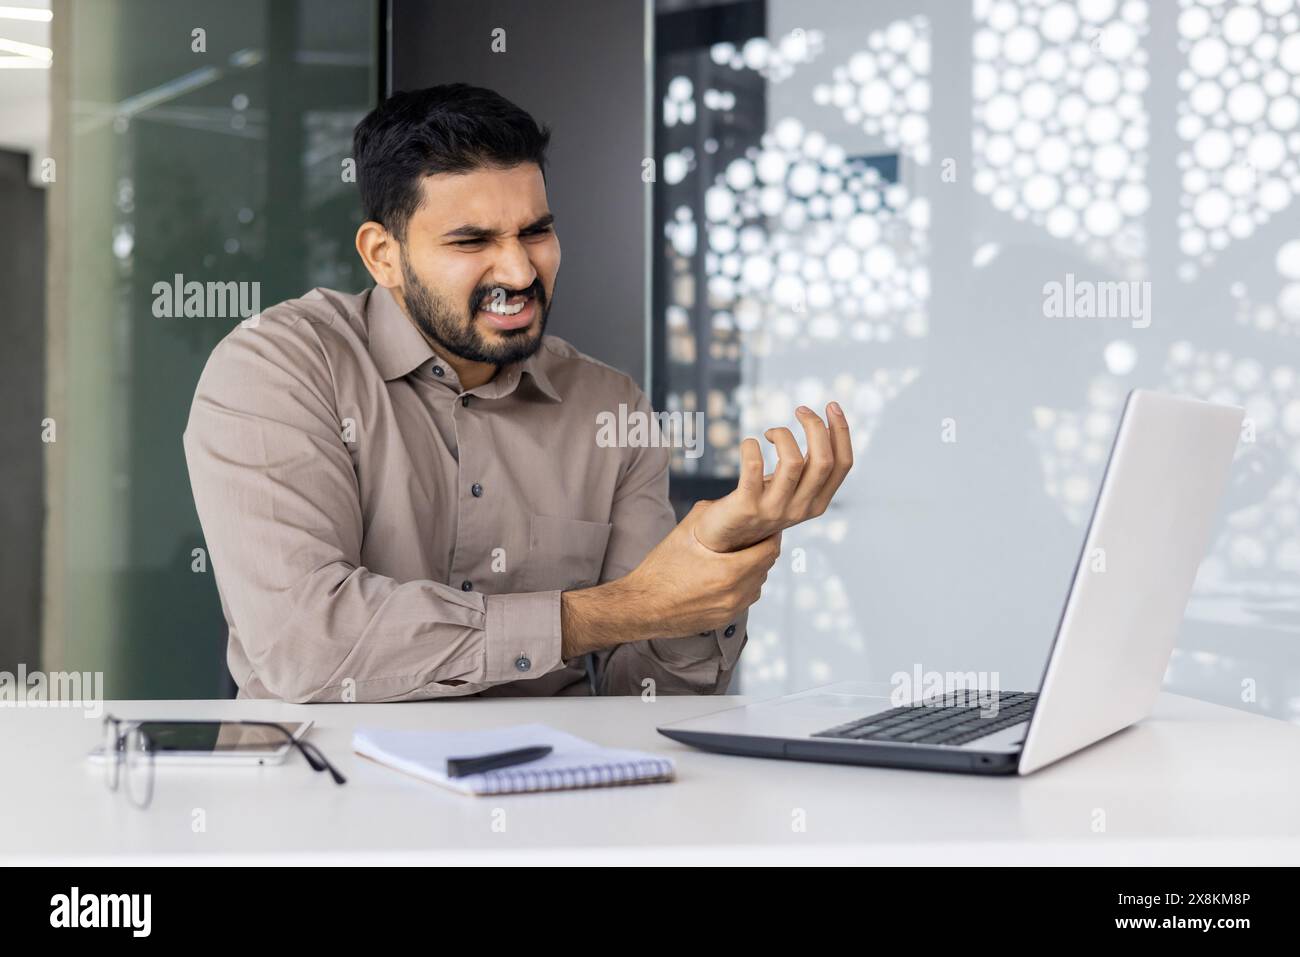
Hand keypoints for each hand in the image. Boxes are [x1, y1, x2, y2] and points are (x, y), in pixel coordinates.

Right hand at [560, 503, 779, 655]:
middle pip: (765, 567)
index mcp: (728, 572)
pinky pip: (745, 599)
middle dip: (763, 550)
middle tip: (756, 535)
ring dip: (754, 569)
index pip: (769, 551)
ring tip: (742, 554)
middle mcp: (734, 594)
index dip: (773, 535)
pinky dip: (743, 585)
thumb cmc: (659, 570)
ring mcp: (730, 610)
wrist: (640, 607)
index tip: (769, 525)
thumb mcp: (682, 534)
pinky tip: (729, 573)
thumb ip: (709, 513)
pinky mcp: (724, 620)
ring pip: (757, 584)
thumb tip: (728, 499)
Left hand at [693, 402, 852, 552]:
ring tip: (770, 433)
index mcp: (818, 502)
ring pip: (793, 462)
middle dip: (815, 426)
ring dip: (783, 435)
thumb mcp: (794, 489)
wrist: (726, 538)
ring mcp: (774, 508)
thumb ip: (809, 467)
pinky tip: (750, 443)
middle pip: (823, 461)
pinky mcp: (747, 505)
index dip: (841, 431)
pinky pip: (753, 467)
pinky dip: (751, 447)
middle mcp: (801, 508)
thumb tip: (823, 427)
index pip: (843, 464)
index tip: (832, 406)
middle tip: (800, 409)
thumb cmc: (763, 503)